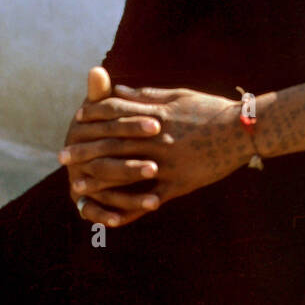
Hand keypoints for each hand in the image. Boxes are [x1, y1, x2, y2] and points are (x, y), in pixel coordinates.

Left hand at [59, 82, 250, 227]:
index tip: (76, 120)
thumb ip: (146, 96)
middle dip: (85, 151)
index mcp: (156, 115)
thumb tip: (119, 89)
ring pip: (125, 172)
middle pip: (113, 144)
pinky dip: (130, 208)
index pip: (117, 113)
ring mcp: (167, 163)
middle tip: (62, 158)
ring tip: (77, 187)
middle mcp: (157, 139)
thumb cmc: (210, 110)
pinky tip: (112, 216)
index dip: (94, 116)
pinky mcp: (179, 184)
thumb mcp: (178, 95)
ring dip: (98, 180)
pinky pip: (150, 199)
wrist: (242, 131)